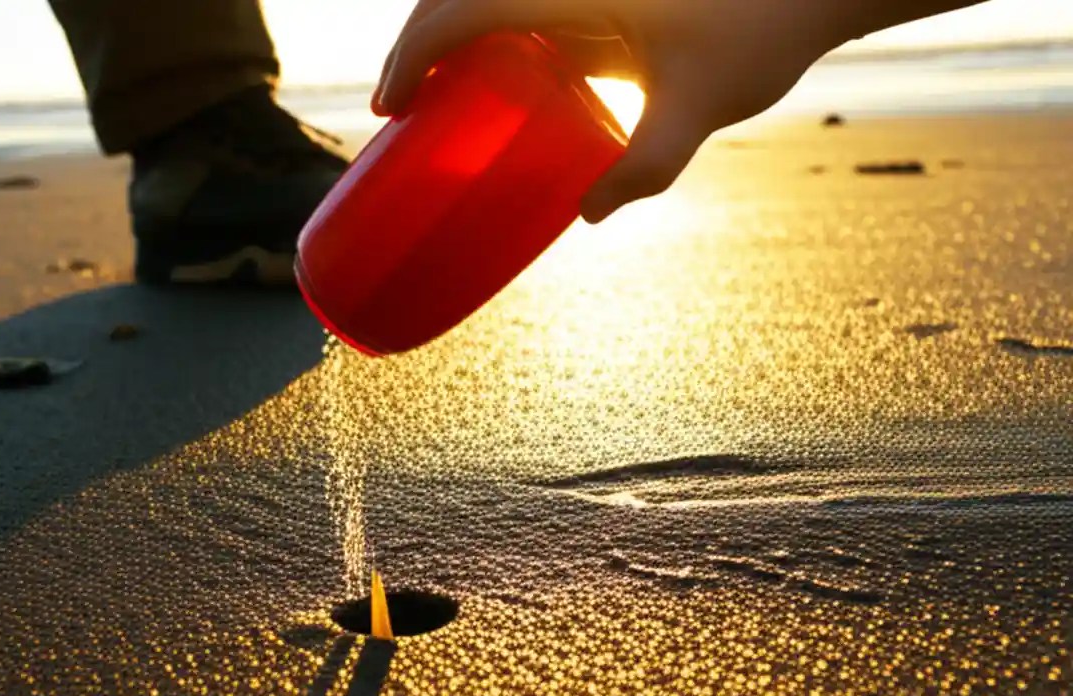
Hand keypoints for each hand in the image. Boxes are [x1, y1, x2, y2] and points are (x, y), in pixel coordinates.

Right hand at [374, 0, 955, 222]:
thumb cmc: (763, 32)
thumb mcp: (699, 108)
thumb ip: (645, 167)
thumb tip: (586, 216)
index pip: (463, 7)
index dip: (411, 52)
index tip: (389, 106)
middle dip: (415, 44)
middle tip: (395, 106)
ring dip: (449, 34)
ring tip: (428, 95)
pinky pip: (526, 7)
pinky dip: (492, 33)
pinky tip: (492, 77)